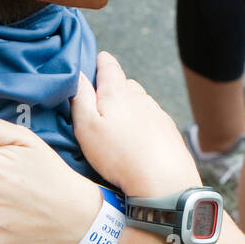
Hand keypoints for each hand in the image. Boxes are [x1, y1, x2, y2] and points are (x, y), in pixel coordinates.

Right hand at [71, 52, 201, 195]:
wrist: (164, 182)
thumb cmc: (119, 156)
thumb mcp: (87, 127)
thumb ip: (80, 98)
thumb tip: (76, 74)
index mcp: (117, 92)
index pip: (108, 64)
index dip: (98, 61)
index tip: (92, 62)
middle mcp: (140, 97)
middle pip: (123, 83)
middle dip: (110, 89)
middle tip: (97, 105)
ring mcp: (157, 113)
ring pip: (138, 102)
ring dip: (127, 107)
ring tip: (116, 127)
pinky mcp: (168, 130)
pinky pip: (151, 119)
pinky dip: (141, 124)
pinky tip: (135, 141)